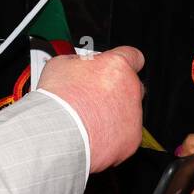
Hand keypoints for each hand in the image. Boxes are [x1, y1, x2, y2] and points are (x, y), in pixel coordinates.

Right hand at [39, 46, 144, 173]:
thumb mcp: (61, 64)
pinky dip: (114, 136)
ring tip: (89, 119)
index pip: (133, 56)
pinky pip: (126, 135)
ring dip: (114, 114)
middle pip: (133, 85)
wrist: (59, 131)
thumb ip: (79, 61)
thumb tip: (79, 65)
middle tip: (96, 97)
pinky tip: (95, 135)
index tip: (115, 68)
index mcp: (116, 66)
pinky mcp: (132, 138)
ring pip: (130, 112)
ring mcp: (134, 114)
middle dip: (118, 90)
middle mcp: (131, 88)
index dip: (123, 62)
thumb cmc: (59, 100)